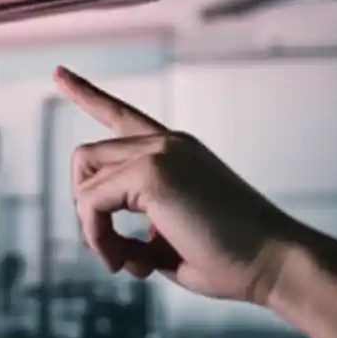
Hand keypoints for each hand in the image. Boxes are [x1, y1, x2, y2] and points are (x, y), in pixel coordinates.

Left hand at [58, 66, 305, 303]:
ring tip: (126, 262)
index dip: (85, 93)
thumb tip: (110, 244)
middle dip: (87, 210)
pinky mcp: (152, 171)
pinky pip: (90, 202)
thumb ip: (141, 230)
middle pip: (87, 157)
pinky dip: (98, 237)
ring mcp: (159, 152)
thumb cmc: (235, 259)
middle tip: (117, 255)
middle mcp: (166, 142)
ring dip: (94, 229)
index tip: (59, 74)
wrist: (278, 263)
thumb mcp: (176, 238)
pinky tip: (129, 262)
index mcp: (176, 150)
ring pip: (84, 178)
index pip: (120, 114)